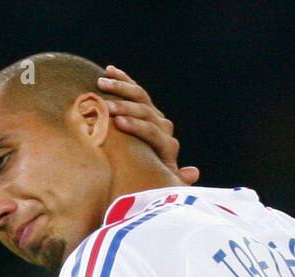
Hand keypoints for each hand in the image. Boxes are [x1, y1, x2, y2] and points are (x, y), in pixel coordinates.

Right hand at [100, 65, 199, 184]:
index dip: (136, 127)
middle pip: (145, 110)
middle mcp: (163, 127)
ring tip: (100, 83)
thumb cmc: (147, 187)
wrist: (148, 178)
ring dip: (120, 88)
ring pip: (140, 96)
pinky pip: (134, 90)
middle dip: (124, 107)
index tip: (117, 123)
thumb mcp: (161, 187)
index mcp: (166, 145)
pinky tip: (109, 70)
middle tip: (104, 105)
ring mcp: (154, 116)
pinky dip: (123, 79)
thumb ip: (175, 180)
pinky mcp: (145, 109)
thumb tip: (194, 172)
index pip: (153, 131)